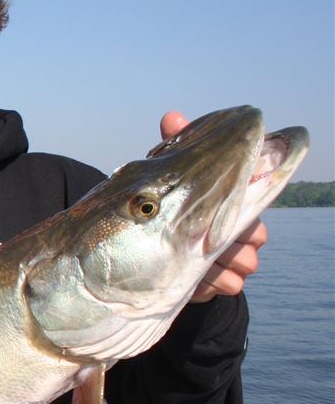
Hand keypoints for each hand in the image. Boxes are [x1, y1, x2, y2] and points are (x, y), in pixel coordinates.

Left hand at [161, 111, 265, 301]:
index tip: (225, 218)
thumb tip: (171, 116)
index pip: (255, 207)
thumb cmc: (163, 206)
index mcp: (231, 204)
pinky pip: (229, 287)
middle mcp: (238, 234)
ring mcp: (231, 261)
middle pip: (256, 239)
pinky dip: (213, 284)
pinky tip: (196, 280)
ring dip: (223, 264)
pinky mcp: (215, 286)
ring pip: (247, 265)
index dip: (244, 213)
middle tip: (208, 242)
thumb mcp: (165, 176)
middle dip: (234, 241)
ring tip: (199, 262)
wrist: (147, 255)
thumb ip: (173, 144)